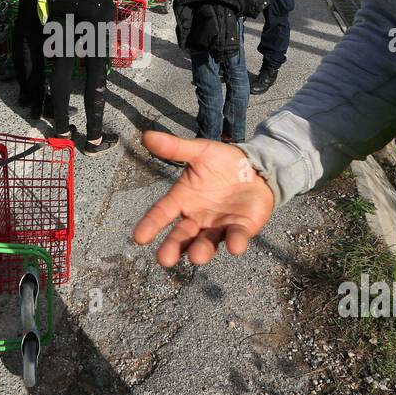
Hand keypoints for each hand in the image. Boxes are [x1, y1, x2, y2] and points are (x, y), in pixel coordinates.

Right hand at [133, 130, 274, 266]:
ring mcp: (218, 226)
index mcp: (183, 199)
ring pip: (206, 242)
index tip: (139, 237)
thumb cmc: (223, 162)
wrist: (256, 167)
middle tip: (164, 259)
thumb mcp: (200, 151)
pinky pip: (236, 237)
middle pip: (181, 236)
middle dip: (173, 248)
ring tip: (197, 257)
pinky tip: (235, 247)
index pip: (162, 213)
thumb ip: (175, 148)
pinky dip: (236, 242)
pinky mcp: (241, 228)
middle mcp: (197, 218)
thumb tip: (146, 135)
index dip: (150, 225)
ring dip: (201, 251)